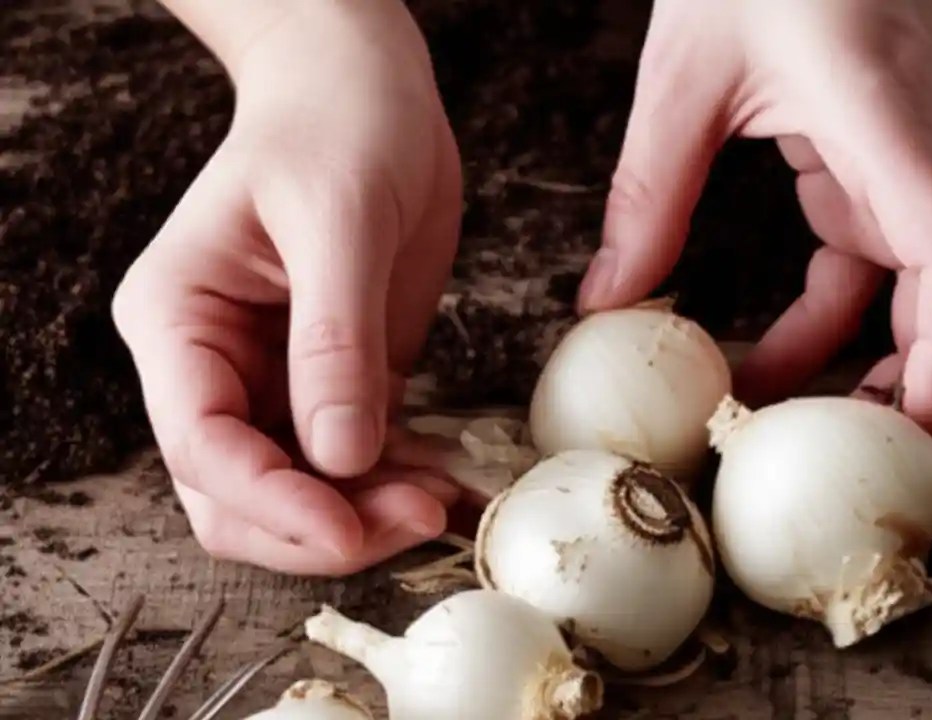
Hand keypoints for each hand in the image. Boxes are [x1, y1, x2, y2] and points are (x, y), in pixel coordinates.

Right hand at [112, 4, 464, 574]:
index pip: (202, 446)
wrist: (368, 93)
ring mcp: (273, 380)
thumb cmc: (336, 126)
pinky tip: (451, 478)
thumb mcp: (338, 221)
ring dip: (368, 513)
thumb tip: (339, 459)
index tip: (349, 527)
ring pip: (301, 492)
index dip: (272, 503)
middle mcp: (213, 363)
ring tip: (447, 498)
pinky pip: (356, 462)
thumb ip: (335, 342)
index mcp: (178, 320)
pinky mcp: (337, 381)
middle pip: (241, 495)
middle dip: (322, 524)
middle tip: (419, 516)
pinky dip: (398, 482)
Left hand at [579, 0, 931, 491]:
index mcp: (895, 129)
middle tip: (903, 493)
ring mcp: (926, 171)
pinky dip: (848, 335)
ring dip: (915, 384)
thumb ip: (651, 195)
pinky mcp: (893, 176)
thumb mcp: (685, 78)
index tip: (915, 441)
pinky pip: (890, 276)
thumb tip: (610, 307)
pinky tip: (779, 375)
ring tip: (845, 457)